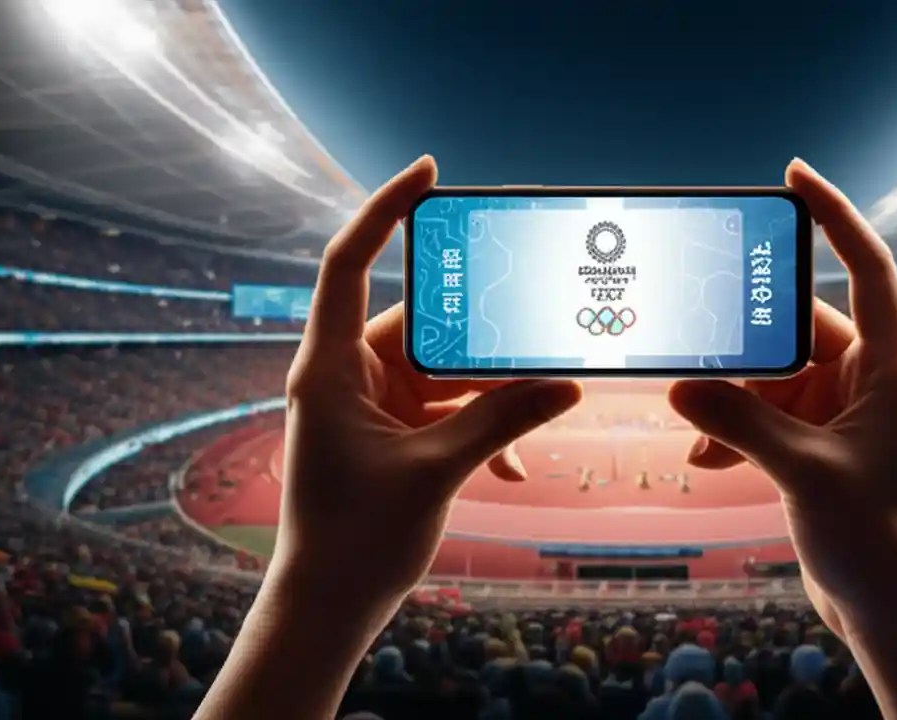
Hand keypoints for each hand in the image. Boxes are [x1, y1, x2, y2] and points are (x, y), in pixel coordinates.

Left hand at [197, 155, 581, 719]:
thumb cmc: (355, 540)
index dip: (383, 211)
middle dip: (480, 337)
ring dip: (489, 397)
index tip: (429, 173)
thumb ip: (502, 420)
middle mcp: (345, 376)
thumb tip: (566, 385)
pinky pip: (446, 411)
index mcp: (329, 368)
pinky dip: (480, 430)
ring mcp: (370, 406)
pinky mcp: (391, 434)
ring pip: (443, 373)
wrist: (330, 607)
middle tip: (533, 318)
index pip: (348, 263)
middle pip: (422, 323)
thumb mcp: (437, 470)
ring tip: (535, 418)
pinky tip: (514, 471)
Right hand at [670, 160, 896, 718]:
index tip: (794, 176)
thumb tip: (680, 389)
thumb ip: (739, 423)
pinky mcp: (820, 445)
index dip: (835, 215)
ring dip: (732, 398)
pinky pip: (768, 416)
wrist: (889, 607)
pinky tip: (705, 460)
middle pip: (798, 327)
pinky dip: (736, 430)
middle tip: (693, 327)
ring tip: (692, 420)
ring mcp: (844, 413)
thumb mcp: (802, 471)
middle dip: (745, 341)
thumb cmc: (875, 537)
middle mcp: (872, 379)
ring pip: (774, 377)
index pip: (867, 266)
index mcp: (893, 366)